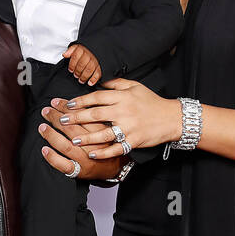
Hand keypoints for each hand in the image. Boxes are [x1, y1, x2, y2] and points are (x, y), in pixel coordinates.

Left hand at [39, 79, 181, 158]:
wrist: (172, 117)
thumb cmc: (152, 102)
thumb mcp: (135, 86)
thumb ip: (116, 84)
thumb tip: (100, 81)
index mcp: (123, 96)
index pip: (96, 97)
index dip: (80, 101)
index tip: (67, 104)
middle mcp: (124, 111)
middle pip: (95, 114)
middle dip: (77, 117)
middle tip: (62, 120)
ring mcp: (129, 127)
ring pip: (103, 133)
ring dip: (87, 138)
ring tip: (73, 140)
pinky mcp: (134, 140)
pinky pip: (116, 148)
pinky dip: (103, 152)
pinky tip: (92, 154)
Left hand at [62, 43, 101, 84]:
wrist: (97, 49)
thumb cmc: (85, 51)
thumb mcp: (77, 48)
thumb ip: (70, 51)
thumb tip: (64, 55)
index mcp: (82, 49)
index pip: (75, 57)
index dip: (72, 64)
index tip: (70, 70)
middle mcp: (89, 54)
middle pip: (82, 64)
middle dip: (77, 71)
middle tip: (76, 76)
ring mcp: (96, 60)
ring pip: (89, 69)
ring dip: (84, 76)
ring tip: (81, 80)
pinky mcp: (101, 66)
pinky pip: (98, 73)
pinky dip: (94, 79)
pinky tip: (90, 83)